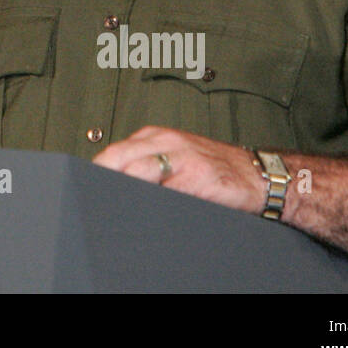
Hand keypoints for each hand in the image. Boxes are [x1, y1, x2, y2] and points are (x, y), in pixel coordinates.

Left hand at [92, 125, 267, 214]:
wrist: (258, 174)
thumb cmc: (212, 167)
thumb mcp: (175, 155)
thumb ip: (145, 164)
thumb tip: (111, 184)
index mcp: (154, 136)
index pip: (113, 153)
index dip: (97, 174)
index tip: (89, 190)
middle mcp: (165, 142)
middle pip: (118, 158)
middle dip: (104, 180)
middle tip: (95, 201)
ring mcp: (181, 158)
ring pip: (137, 172)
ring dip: (124, 190)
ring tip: (116, 207)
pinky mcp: (198, 177)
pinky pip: (166, 192)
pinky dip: (152, 203)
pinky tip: (147, 211)